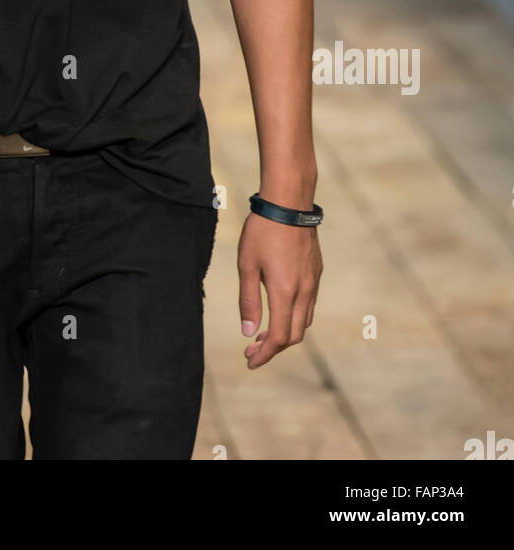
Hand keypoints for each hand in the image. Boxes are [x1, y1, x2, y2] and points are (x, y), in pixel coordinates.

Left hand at [237, 211, 322, 367]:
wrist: (289, 202)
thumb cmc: (262, 231)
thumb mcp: (247, 265)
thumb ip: (248, 301)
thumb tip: (248, 332)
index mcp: (285, 292)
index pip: (279, 338)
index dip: (264, 355)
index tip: (249, 361)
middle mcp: (304, 291)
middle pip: (294, 335)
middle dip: (273, 347)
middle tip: (251, 349)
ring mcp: (313, 282)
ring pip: (304, 321)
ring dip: (285, 332)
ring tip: (263, 332)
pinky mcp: (316, 272)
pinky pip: (309, 304)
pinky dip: (294, 316)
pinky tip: (279, 308)